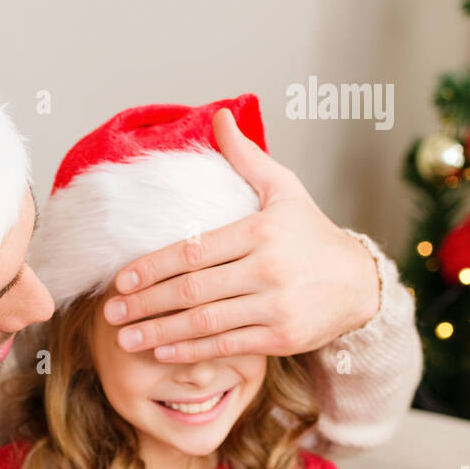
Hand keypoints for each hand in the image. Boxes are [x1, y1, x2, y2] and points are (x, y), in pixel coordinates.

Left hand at [102, 107, 380, 363]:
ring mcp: (275, 307)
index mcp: (261, 230)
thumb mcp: (284, 190)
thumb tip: (220, 117)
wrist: (358, 283)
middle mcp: (267, 269)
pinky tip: (162, 351)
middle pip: (193, 289)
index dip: (154, 266)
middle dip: (147, 303)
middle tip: (111, 312)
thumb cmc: (312, 235)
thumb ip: (247, 158)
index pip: (194, 250)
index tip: (121, 278)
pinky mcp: (281, 337)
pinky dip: (191, 351)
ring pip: (205, 323)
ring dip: (160, 332)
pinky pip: (227, 346)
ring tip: (125, 339)